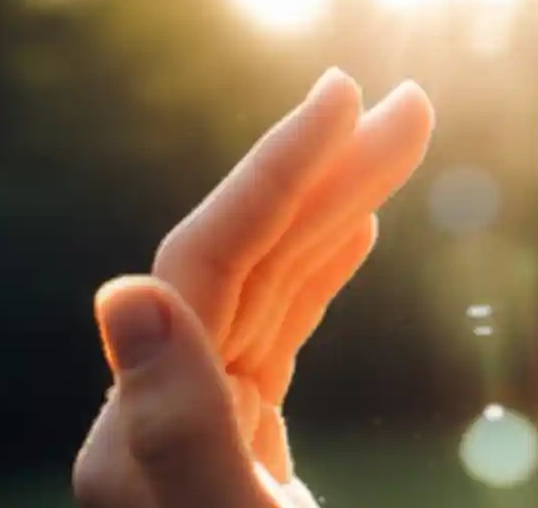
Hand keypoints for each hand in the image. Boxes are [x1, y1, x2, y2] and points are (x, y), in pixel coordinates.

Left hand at [74, 69, 433, 505]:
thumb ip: (174, 428)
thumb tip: (126, 293)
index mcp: (141, 430)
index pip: (210, 263)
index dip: (279, 172)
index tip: (345, 97)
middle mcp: (161, 410)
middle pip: (249, 260)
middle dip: (331, 174)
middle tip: (411, 107)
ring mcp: (202, 422)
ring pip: (271, 287)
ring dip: (338, 208)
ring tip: (399, 145)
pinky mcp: (243, 439)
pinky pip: (279, 329)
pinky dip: (321, 271)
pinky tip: (355, 229)